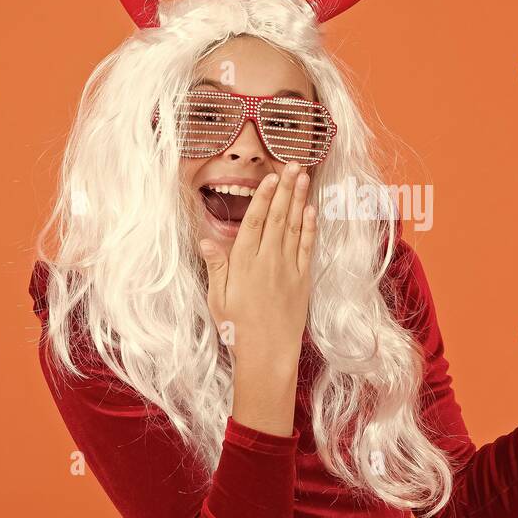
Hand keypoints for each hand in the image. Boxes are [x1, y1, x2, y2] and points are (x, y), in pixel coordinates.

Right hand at [197, 162, 316, 364]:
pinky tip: (311, 210)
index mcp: (244, 264)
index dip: (264, 198)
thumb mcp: (218, 298)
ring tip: (303, 178)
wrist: (268, 353)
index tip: (271, 177)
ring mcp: (288, 269)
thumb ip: (216, 266)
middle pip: (277, 218)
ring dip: (299, 201)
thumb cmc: (237, 327)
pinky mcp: (302, 280)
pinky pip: (307, 248)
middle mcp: (268, 261)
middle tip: (293, 164)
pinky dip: (309, 228)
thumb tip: (206, 240)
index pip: (254, 222)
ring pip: (293, 228)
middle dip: (285, 189)